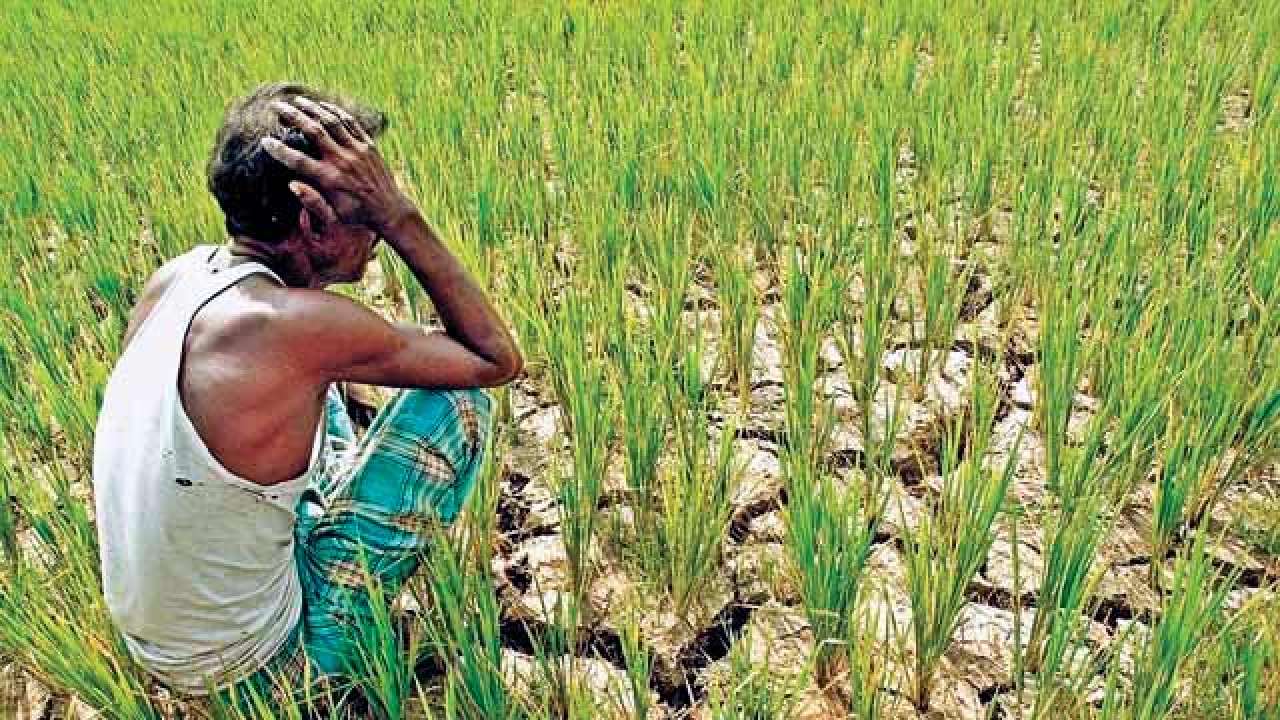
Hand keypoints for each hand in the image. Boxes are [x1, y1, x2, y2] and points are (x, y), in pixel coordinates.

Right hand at [261, 96, 414, 233]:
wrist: (390, 209)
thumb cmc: (357, 215)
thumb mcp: (333, 217)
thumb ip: (312, 202)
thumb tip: (292, 185)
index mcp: (330, 180)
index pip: (298, 161)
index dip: (280, 150)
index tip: (265, 141)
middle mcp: (342, 161)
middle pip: (313, 131)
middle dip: (292, 115)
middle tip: (275, 106)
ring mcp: (357, 150)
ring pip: (331, 121)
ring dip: (312, 108)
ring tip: (296, 100)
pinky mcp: (368, 145)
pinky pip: (350, 123)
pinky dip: (335, 112)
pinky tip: (322, 106)